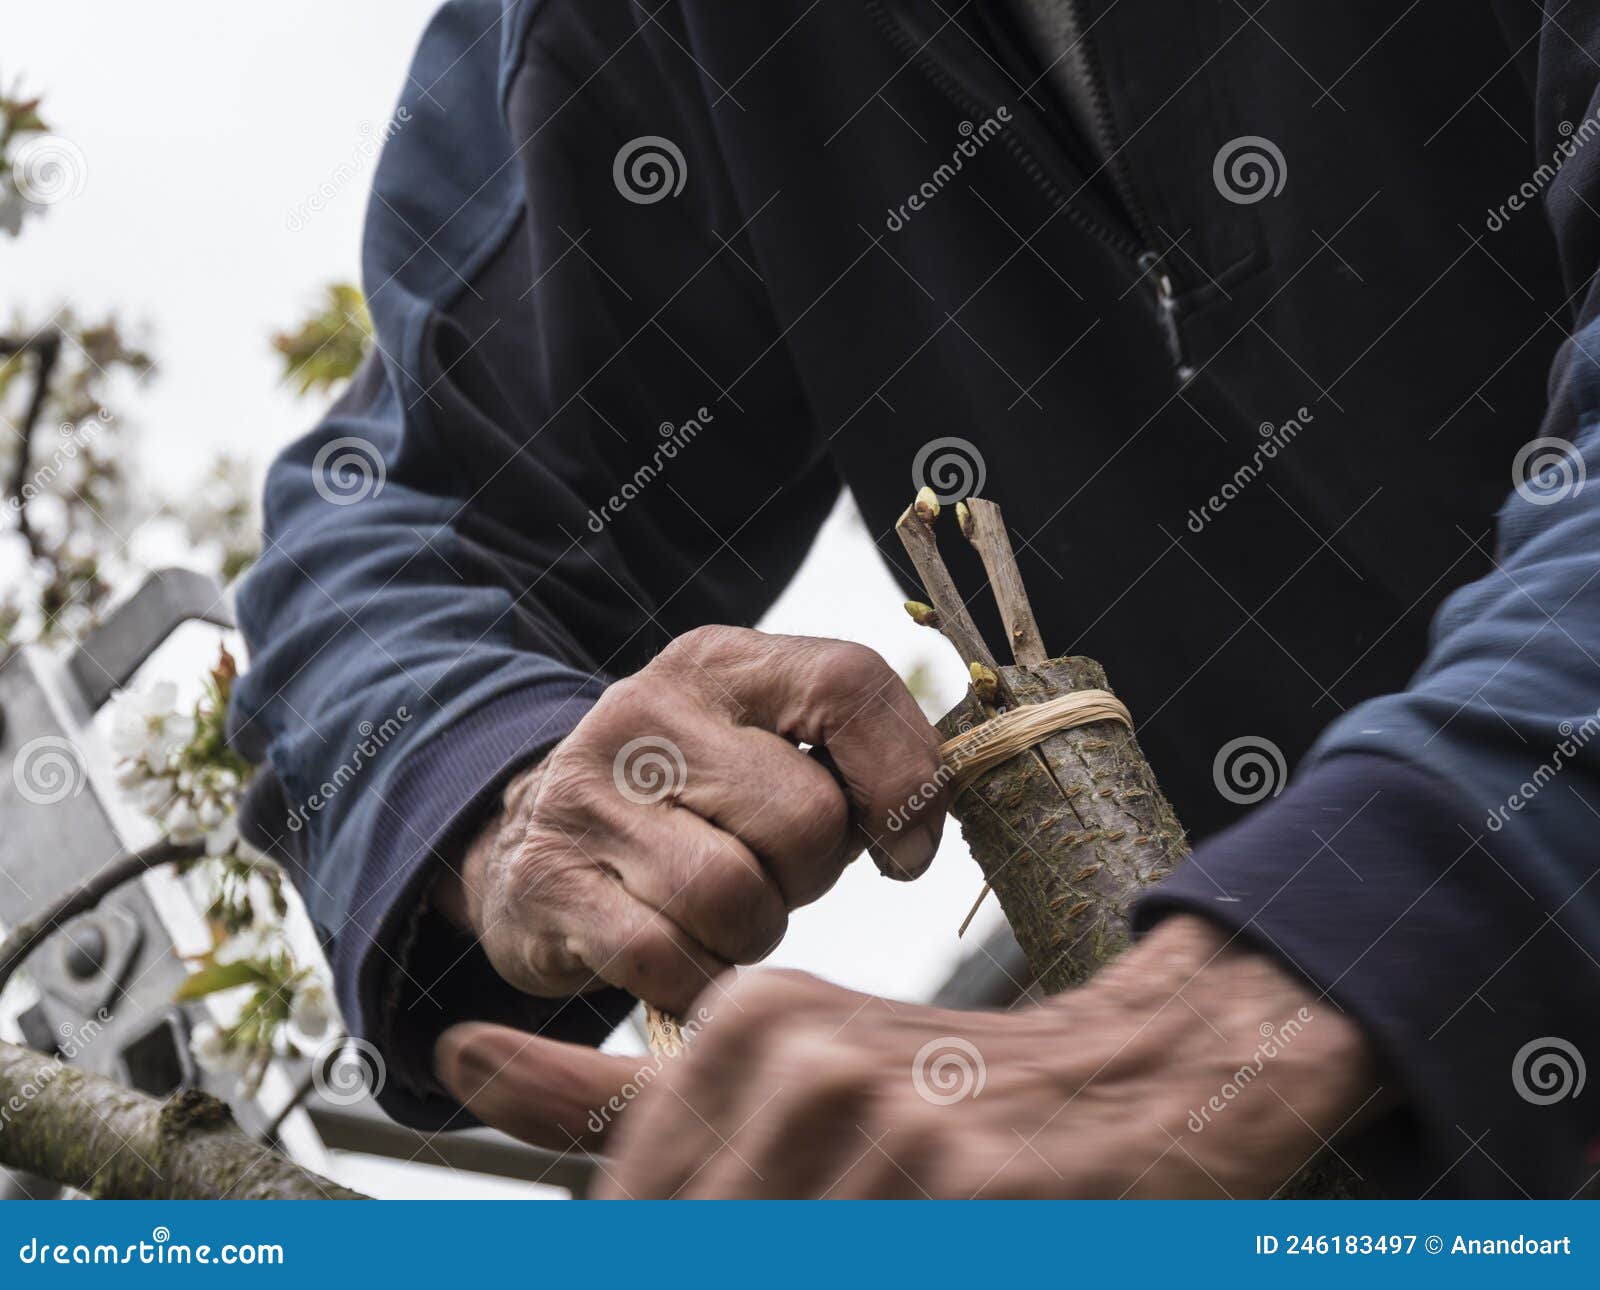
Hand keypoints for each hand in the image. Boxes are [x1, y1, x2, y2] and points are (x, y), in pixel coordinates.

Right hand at [434, 626, 946, 1017]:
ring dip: (751, 935)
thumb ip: (850, 760)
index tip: (905, 847)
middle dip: (811, 876)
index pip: (848, 682)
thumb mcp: (763, 747)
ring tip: (720, 916)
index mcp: (719, 663)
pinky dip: (693, 980)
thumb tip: (921, 826)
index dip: (903, 774)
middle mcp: (645, 711)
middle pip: (807, 818)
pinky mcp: (547, 881)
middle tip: (772, 878)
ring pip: (738, 897)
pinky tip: (676, 958)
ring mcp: (587, 795)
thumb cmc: (690, 806)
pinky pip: (666, 959)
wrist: (525, 840)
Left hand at [434, 916, 1378, 1195]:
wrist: (1151, 1073)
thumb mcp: (770, 1058)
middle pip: (705, 1236)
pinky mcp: (968, 1188)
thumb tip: (456, 1054)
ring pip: (779, 1250)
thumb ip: (601, 1083)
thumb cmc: (957, 1087)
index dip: (658, 1240)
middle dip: (764, 1240)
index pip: (635, 1208)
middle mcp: (803, 1061)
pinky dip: (899, 1260)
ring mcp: (887, 1125)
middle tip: (862, 1205)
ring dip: (839, 1251)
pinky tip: (949, 1223)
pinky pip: (880, 1266)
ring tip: (902, 1201)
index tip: (776, 1209)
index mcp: (746, 1023)